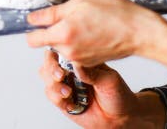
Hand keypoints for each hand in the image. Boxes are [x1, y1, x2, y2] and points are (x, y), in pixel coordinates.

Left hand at [26, 0, 166, 74]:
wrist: (138, 31)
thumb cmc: (115, 13)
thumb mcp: (81, 2)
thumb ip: (53, 12)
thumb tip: (34, 18)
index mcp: (62, 34)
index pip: (32, 39)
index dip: (34, 28)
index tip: (41, 20)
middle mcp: (67, 51)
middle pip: (48, 43)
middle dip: (55, 30)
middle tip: (73, 17)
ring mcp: (78, 59)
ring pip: (63, 47)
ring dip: (69, 36)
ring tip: (87, 23)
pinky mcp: (88, 63)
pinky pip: (76, 52)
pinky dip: (81, 43)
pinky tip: (95, 32)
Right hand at [39, 48, 164, 127]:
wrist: (119, 117)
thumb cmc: (117, 94)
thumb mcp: (109, 80)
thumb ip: (91, 73)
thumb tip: (76, 64)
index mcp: (83, 59)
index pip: (64, 49)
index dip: (56, 53)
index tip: (61, 62)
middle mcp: (72, 70)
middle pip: (49, 63)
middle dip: (51, 70)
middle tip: (61, 77)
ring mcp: (66, 84)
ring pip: (47, 79)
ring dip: (54, 86)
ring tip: (68, 93)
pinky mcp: (63, 100)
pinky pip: (51, 96)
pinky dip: (58, 99)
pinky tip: (70, 103)